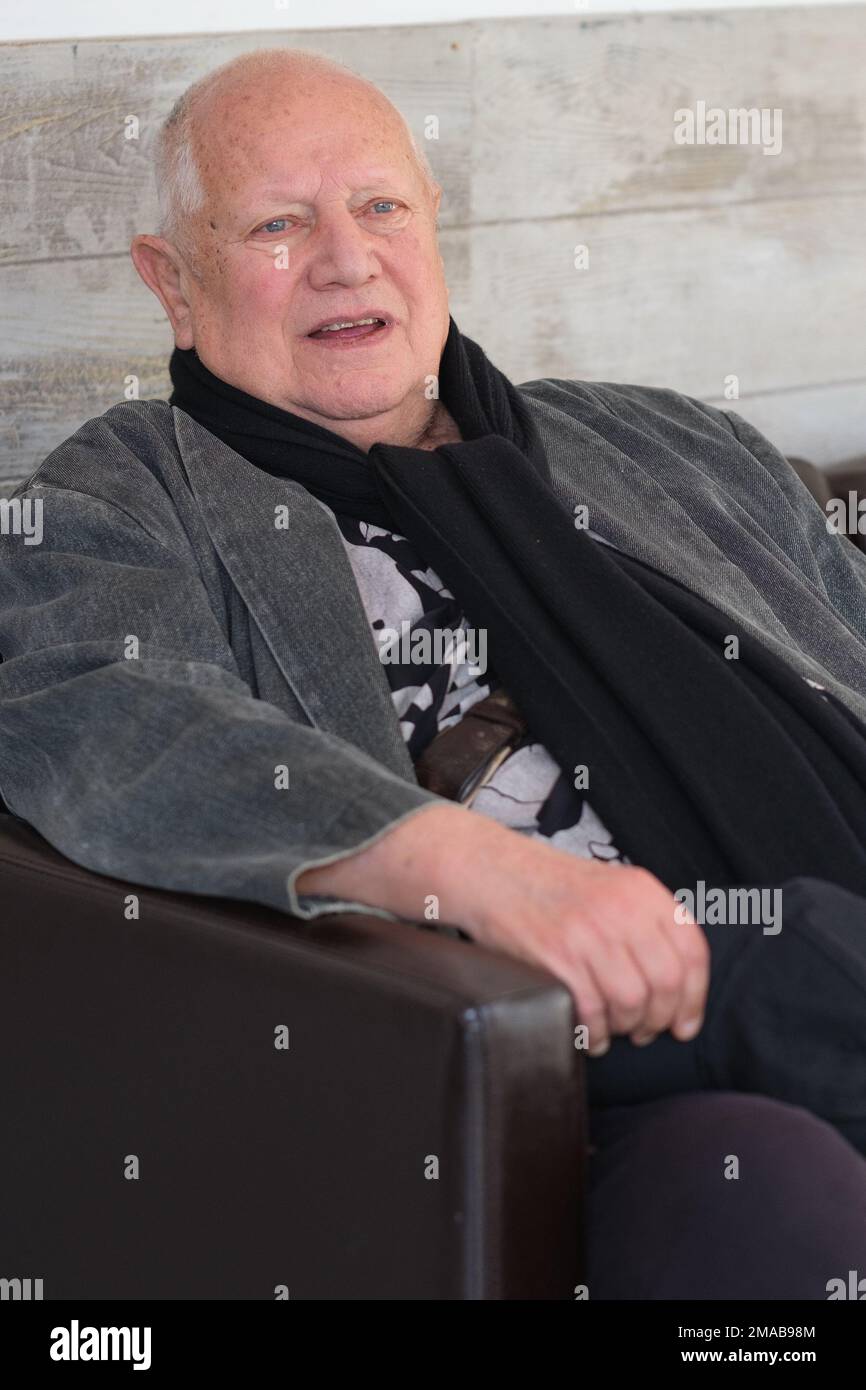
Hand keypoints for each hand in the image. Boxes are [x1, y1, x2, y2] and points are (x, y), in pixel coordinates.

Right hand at [463, 837, 708, 1055]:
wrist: (494, 873)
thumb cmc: (554, 889)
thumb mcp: (612, 888)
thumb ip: (647, 924)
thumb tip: (680, 987)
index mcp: (641, 890)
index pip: (692, 951)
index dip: (695, 998)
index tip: (685, 1024)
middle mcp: (621, 909)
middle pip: (666, 983)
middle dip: (660, 1019)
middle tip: (645, 1031)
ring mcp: (588, 932)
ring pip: (632, 1002)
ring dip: (626, 1028)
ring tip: (614, 1030)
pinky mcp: (556, 956)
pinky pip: (591, 1011)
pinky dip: (595, 1034)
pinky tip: (590, 1035)